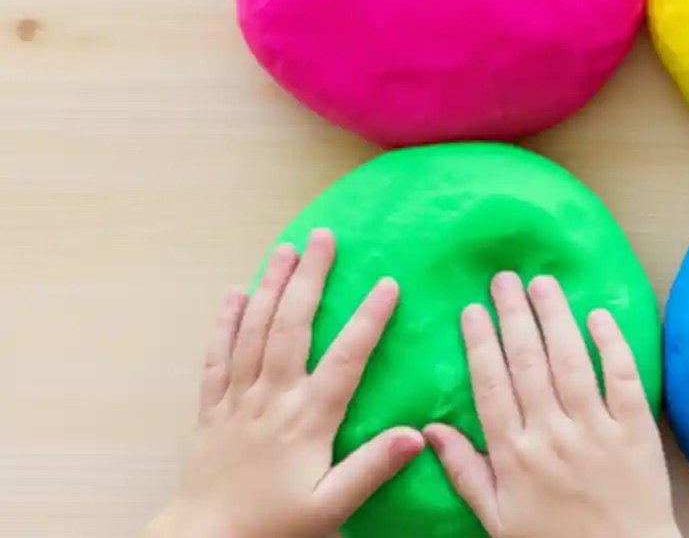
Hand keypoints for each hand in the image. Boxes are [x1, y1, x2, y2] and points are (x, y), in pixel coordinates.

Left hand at [146, 229, 423, 537]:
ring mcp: (239, 399)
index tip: (388, 284)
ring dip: (271, 286)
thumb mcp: (332, 506)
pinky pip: (217, 356)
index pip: (345, 358)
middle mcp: (273, 398)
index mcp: (309, 419)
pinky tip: (234, 293)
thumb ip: (372, 467)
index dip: (368, 319)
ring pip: (254, 331)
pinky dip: (225, 322)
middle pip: (291, 326)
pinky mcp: (212, 409)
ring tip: (286, 248)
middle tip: (324, 238)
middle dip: (309, 278)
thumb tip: (416, 435)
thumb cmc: (276, 526)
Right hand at [424, 273, 681, 537]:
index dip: (480, 343)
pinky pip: (623, 377)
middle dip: (513, 315)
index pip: (491, 385)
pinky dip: (611, 344)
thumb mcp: (498, 520)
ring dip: (555, 316)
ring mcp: (596, 429)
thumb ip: (465, 472)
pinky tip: (597, 315)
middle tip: (503, 278)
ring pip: (571, 360)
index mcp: (514, 454)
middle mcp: (552, 434)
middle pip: (527, 362)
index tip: (472, 309)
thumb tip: (429, 430)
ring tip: (542, 283)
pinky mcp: (635, 430)